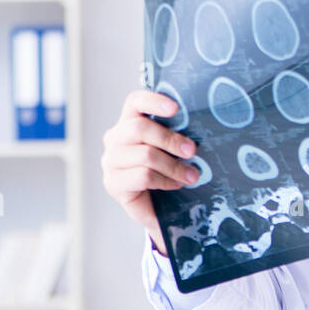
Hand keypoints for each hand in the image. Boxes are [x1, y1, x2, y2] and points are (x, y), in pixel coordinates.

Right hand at [101, 89, 199, 256]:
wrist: (158, 208)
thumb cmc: (166, 171)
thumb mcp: (171, 150)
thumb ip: (176, 135)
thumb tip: (197, 131)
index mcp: (129, 122)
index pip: (135, 102)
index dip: (153, 101)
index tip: (176, 108)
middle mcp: (115, 138)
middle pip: (139, 128)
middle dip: (171, 140)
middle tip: (192, 151)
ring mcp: (110, 161)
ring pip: (145, 155)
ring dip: (174, 166)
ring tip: (192, 175)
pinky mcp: (113, 183)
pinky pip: (144, 176)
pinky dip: (165, 181)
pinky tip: (175, 185)